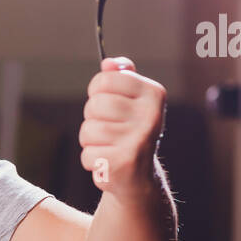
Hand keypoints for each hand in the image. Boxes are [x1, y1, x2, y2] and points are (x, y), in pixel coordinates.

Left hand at [79, 57, 166, 195]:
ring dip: (91, 141)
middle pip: (94, 105)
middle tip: (108, 128)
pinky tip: (108, 162)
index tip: (107, 104)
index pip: (104, 79)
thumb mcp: (131, 100)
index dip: (96, 92)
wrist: (140, 177)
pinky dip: (92, 160)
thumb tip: (109, 62)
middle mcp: (150, 115)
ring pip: (88, 131)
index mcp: (153, 93)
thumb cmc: (130, 132)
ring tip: (109, 146)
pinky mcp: (124, 163)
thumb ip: (121, 77)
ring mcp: (138, 140)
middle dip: (92, 118)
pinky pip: (87, 154)